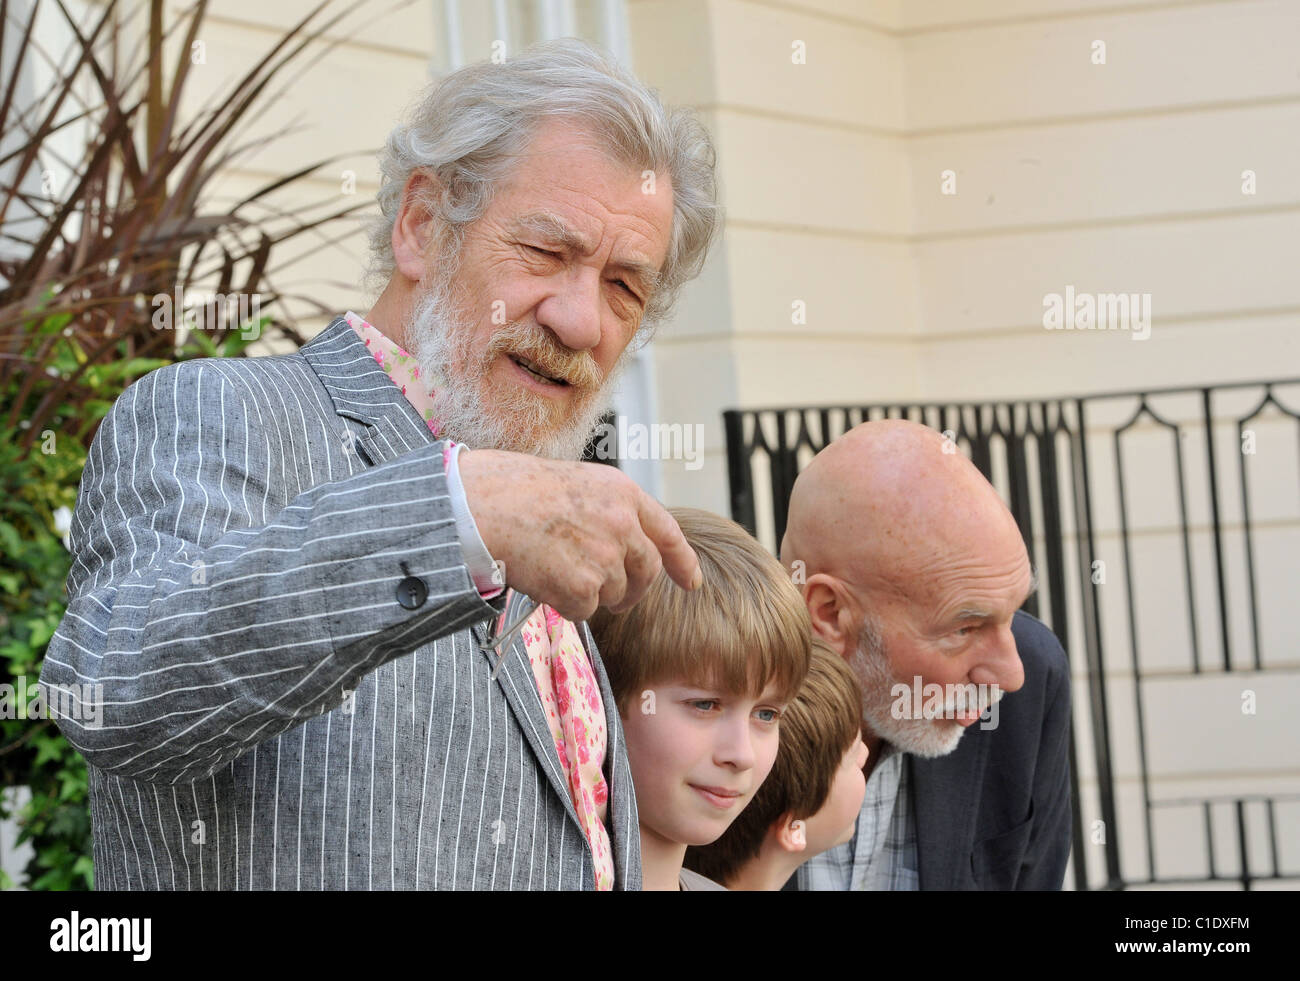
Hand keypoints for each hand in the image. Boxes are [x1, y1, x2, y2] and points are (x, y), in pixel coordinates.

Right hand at [457, 449, 701, 621]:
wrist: (477, 505)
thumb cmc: (512, 490)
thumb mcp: (576, 484)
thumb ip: (607, 512)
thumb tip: (622, 550)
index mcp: (623, 493)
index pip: (668, 532)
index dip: (683, 561)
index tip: (692, 581)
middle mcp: (622, 524)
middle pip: (646, 572)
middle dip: (634, 590)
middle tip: (615, 598)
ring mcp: (605, 557)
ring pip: (614, 594)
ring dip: (590, 593)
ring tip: (552, 567)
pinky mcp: (583, 587)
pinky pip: (585, 610)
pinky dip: (564, 605)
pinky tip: (541, 579)